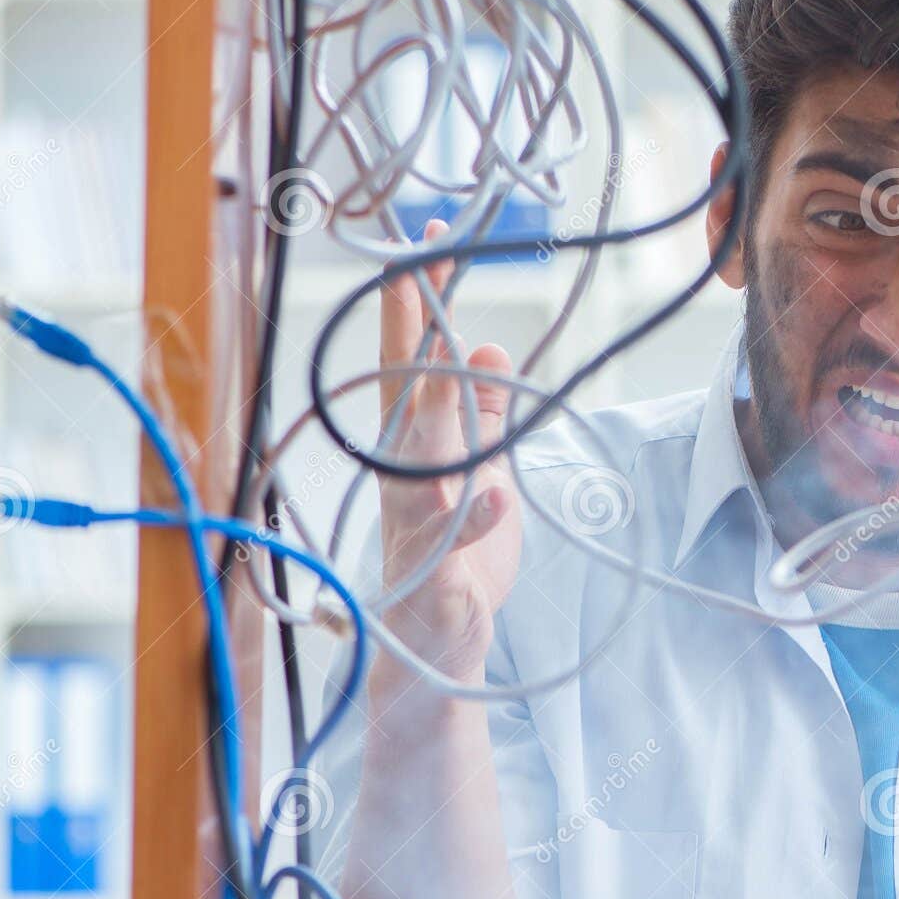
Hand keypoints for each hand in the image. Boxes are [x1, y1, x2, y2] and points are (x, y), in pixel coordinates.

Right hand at [377, 219, 521, 684]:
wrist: (437, 657)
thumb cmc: (458, 563)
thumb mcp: (481, 476)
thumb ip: (485, 420)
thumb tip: (490, 349)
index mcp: (418, 450)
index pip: (416, 364)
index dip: (421, 303)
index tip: (432, 242)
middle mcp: (404, 478)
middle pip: (406, 395)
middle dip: (414, 331)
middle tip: (416, 268)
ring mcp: (414, 526)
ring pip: (416, 461)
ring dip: (433, 414)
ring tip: (453, 364)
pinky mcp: (433, 575)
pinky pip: (449, 544)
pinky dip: (471, 518)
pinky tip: (494, 492)